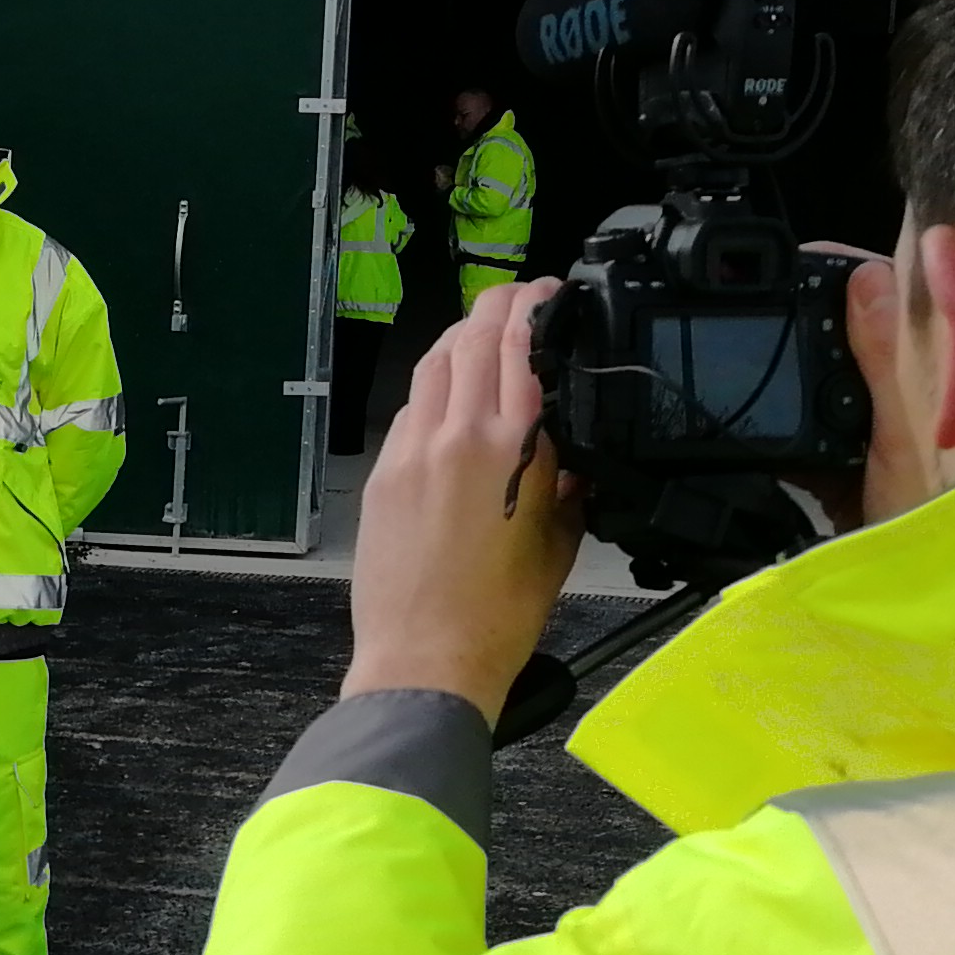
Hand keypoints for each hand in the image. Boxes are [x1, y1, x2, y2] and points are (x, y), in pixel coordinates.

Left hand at [342, 279, 581, 722]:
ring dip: (459, 338)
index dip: (532, 305)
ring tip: (483, 335)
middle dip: (496, 307)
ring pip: (433, 364)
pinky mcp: (383, 475)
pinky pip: (410, 410)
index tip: (547, 293)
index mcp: (510, 448)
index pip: (518, 344)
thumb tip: (571, 455)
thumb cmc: (496, 618)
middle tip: (517, 299)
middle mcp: (455, 436)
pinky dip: (433, 389)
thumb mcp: (559, 545)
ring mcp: (411, 452)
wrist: (424, 660)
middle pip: (471, 338)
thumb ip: (568, 485)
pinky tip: (449, 399)